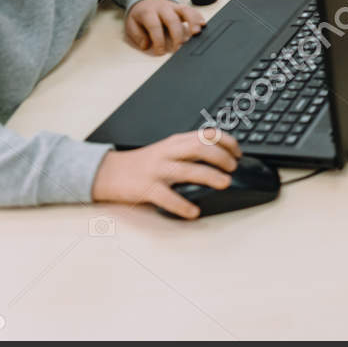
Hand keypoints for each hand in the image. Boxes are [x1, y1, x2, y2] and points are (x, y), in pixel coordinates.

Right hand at [91, 131, 241, 218]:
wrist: (109, 172)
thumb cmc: (144, 163)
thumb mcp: (168, 149)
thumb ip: (190, 150)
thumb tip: (222, 158)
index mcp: (176, 142)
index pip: (206, 134)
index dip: (226, 142)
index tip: (238, 153)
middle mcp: (168, 152)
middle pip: (199, 148)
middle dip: (221, 157)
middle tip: (232, 168)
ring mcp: (157, 170)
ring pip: (186, 170)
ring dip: (209, 176)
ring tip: (224, 183)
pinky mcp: (146, 188)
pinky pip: (166, 197)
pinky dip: (182, 204)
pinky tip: (193, 211)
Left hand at [125, 0, 205, 54]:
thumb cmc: (141, 14)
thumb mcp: (131, 24)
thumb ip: (137, 35)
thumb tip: (146, 45)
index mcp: (148, 12)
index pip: (154, 26)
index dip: (158, 40)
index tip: (161, 51)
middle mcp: (163, 8)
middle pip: (172, 20)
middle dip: (177, 35)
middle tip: (179, 48)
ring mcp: (174, 7)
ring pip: (185, 11)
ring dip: (192, 22)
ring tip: (196, 33)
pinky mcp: (182, 7)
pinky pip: (192, 10)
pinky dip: (198, 17)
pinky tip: (203, 25)